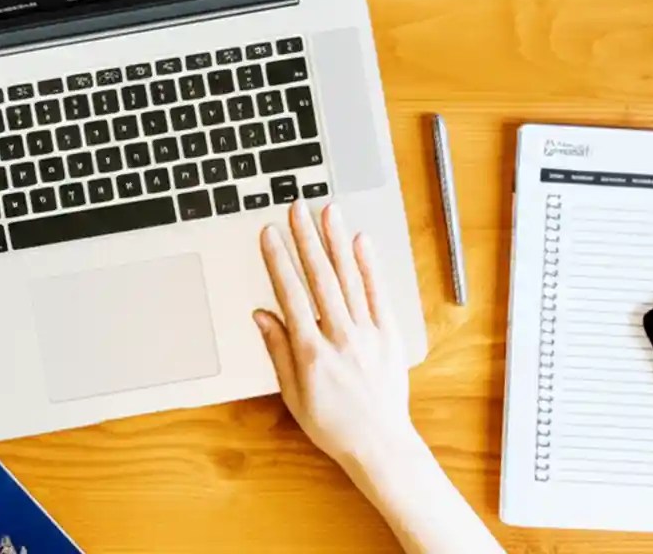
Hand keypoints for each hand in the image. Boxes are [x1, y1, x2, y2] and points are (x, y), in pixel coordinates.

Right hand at [256, 204, 503, 553]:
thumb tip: (262, 314)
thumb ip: (278, 350)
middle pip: (319, 278)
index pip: (290, 295)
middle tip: (294, 209)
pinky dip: (369, 266)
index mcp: (311, 352)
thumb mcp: (292, 393)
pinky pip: (378, 294)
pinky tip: (360, 242)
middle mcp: (340, 337)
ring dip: (336, 242)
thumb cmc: (332, 424)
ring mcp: (368, 333)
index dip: (277, 260)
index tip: (268, 234)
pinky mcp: (389, 334)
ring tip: (327, 212)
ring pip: (349, 278)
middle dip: (304, 239)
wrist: (379, 443)